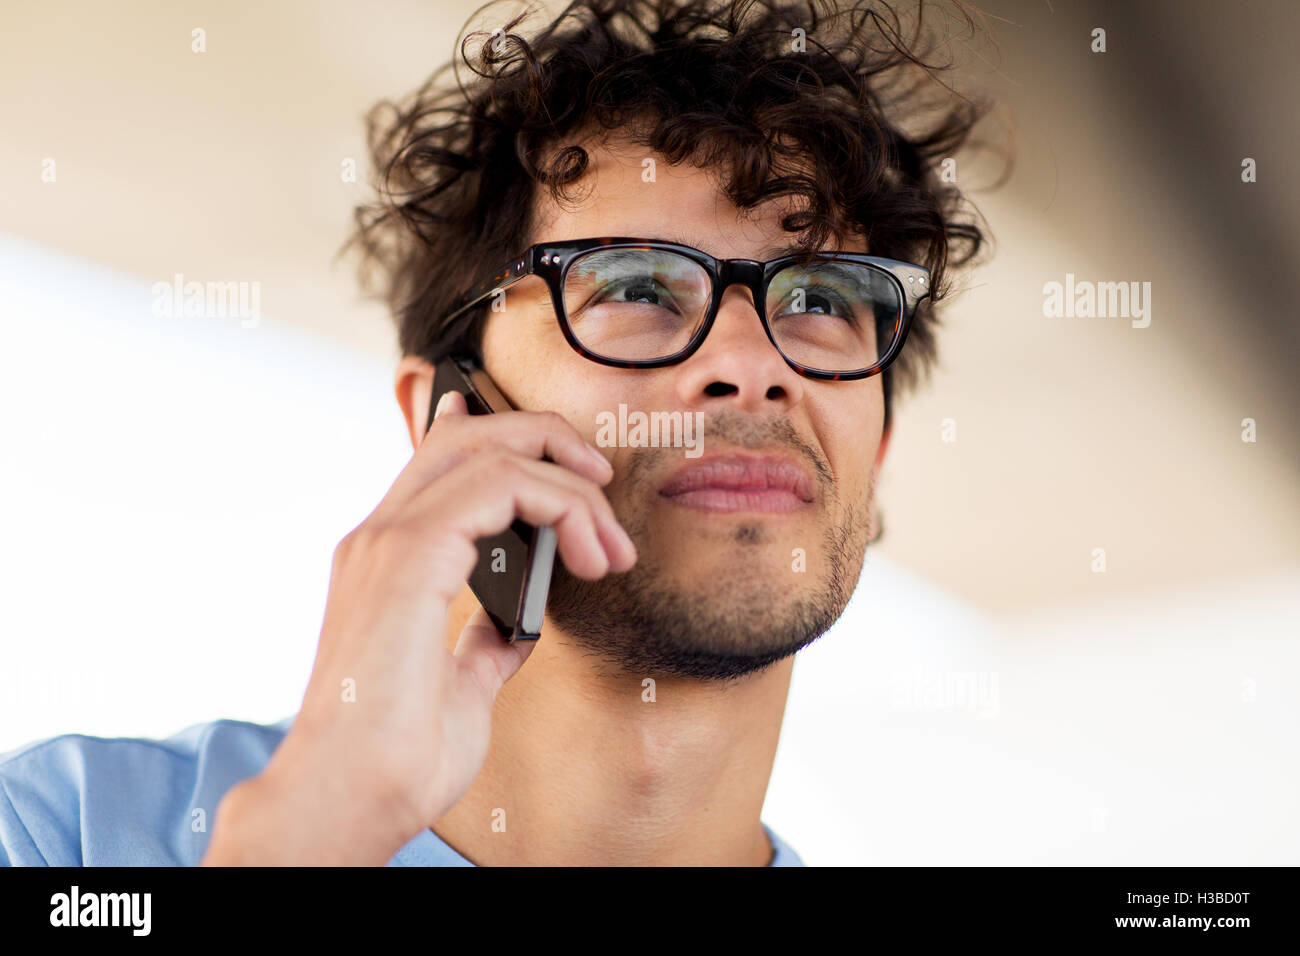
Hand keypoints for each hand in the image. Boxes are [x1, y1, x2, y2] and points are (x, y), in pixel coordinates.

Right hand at [202, 390, 634, 864]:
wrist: (348, 800)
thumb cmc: (395, 756)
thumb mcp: (463, 685)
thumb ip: (487, 641)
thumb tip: (523, 621)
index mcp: (387, 560)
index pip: (443, 459)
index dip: (508, 437)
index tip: (576, 474)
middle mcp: (380, 536)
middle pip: (468, 434)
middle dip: (550, 442)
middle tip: (604, 487)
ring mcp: (388, 540)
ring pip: (490, 449)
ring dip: (570, 487)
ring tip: (609, 548)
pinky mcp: (409, 556)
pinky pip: (498, 485)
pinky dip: (558, 504)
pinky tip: (586, 555)